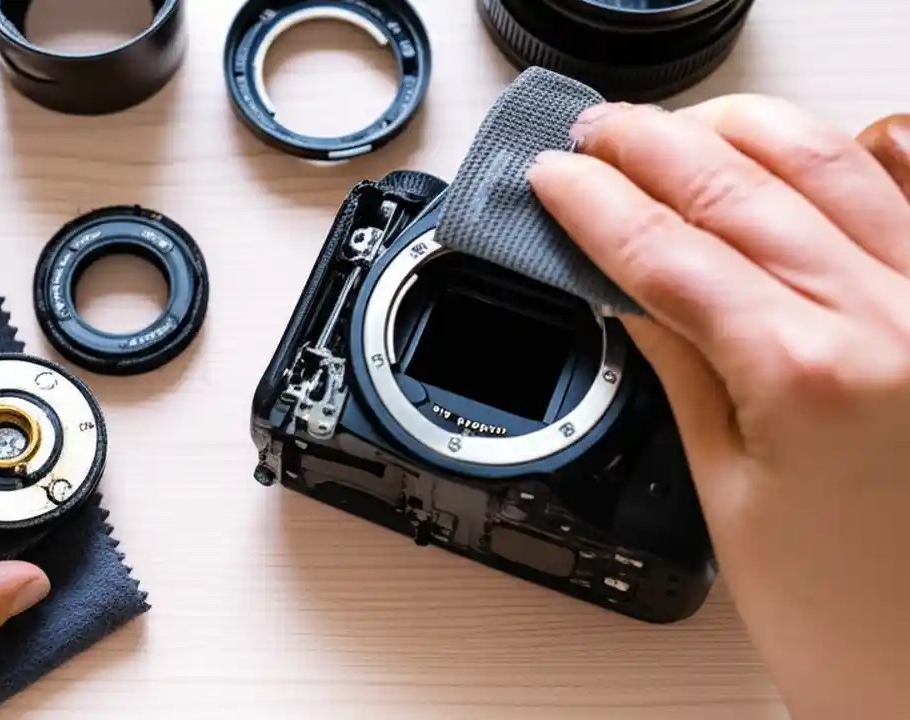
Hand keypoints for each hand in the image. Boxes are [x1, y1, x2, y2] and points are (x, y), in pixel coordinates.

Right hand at [528, 99, 909, 718]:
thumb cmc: (852, 620)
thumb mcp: (728, 495)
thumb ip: (682, 368)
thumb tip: (626, 291)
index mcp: (810, 373)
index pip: (669, 252)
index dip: (597, 207)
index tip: (555, 180)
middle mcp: (893, 319)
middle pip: (740, 188)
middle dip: (652, 147)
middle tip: (596, 136)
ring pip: (832, 162)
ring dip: (742, 131)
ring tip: (680, 127)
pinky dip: (862, 150)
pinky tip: (815, 144)